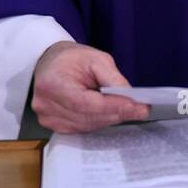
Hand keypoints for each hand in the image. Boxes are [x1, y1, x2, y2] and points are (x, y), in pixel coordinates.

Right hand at [31, 41, 150, 132]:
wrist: (51, 64)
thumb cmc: (72, 59)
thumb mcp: (96, 58)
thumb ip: (113, 78)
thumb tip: (130, 97)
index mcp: (52, 84)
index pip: (86, 103)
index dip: (113, 106)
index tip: (136, 106)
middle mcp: (46, 105)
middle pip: (89, 116)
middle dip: (118, 113)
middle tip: (142, 109)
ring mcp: (48, 118)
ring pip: (88, 125)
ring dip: (110, 118)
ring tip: (129, 108)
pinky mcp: (54, 126)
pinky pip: (83, 128)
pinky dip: (100, 121)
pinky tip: (110, 112)